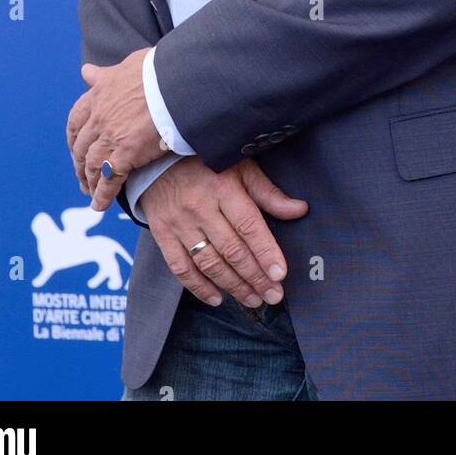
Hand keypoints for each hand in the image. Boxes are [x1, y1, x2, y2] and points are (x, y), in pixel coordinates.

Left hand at [66, 49, 161, 209]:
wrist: (178, 81)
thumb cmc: (159, 70)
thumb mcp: (127, 65)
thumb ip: (106, 74)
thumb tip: (87, 72)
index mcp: (99, 94)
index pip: (76, 119)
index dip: (74, 137)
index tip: (75, 147)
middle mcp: (99, 116)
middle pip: (81, 146)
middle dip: (80, 163)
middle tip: (83, 175)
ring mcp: (111, 136)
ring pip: (92, 165)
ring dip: (89, 181)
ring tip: (91, 193)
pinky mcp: (126, 153)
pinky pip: (109, 179)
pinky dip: (102, 195)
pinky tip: (99, 205)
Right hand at [141, 156, 308, 308]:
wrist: (155, 155)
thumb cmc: (206, 161)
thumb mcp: (240, 167)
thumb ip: (267, 192)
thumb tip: (300, 209)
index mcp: (223, 187)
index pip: (249, 226)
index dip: (265, 252)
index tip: (280, 274)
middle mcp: (200, 207)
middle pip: (231, 250)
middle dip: (255, 277)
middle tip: (273, 296)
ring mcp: (179, 222)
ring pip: (209, 262)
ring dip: (233, 286)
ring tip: (253, 300)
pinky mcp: (162, 233)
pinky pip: (180, 267)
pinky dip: (198, 287)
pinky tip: (217, 298)